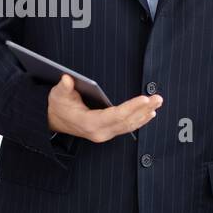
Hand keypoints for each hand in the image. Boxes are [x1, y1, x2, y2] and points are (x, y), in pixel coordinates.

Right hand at [47, 74, 161, 142]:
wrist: (54, 120)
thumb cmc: (58, 105)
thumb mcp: (57, 95)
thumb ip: (63, 87)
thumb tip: (67, 79)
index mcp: (89, 123)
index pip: (115, 115)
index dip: (131, 108)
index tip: (144, 99)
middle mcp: (99, 132)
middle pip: (126, 121)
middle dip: (144, 109)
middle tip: (157, 98)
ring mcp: (105, 134)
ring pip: (129, 125)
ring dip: (145, 114)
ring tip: (157, 103)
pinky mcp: (108, 132)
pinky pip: (127, 127)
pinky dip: (140, 120)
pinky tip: (149, 113)